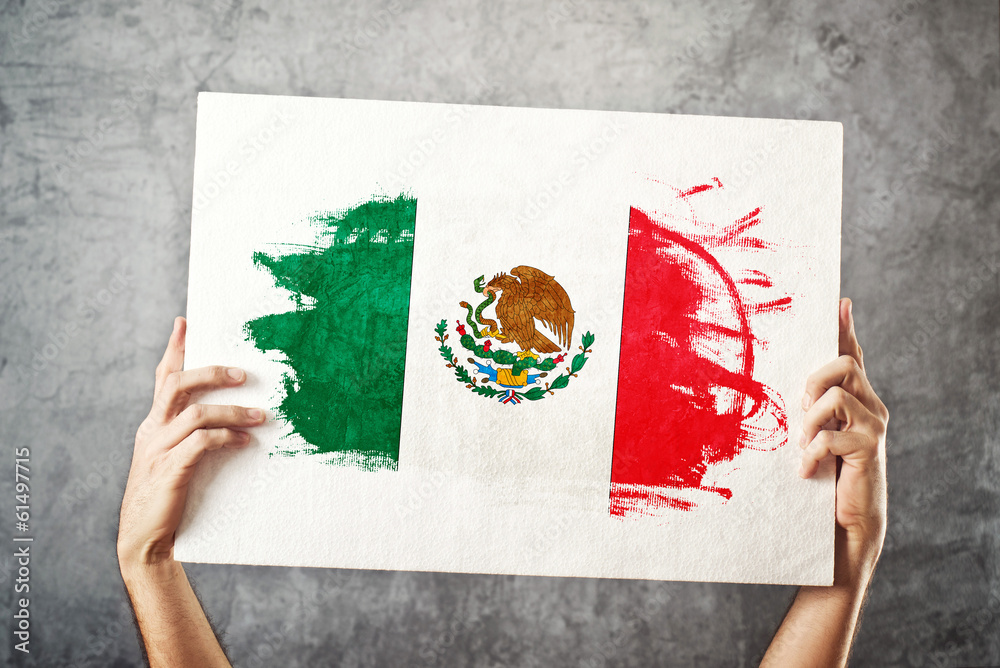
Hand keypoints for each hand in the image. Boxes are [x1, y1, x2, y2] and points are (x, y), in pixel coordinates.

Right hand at [117, 317, 264, 577]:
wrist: (146, 542)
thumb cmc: (169, 499)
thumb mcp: (176, 460)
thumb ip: (195, 437)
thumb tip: (234, 420)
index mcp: (153, 424)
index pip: (162, 378)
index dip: (174, 350)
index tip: (185, 322)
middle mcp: (152, 431)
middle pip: (177, 384)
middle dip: (211, 372)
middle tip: (243, 373)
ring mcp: (158, 450)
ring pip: (196, 413)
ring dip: (233, 411)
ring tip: (263, 415)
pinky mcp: (170, 471)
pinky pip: (201, 443)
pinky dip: (226, 437)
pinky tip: (246, 441)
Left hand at [799, 298, 888, 582]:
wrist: (847, 524)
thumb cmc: (825, 478)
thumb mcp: (813, 438)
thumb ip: (807, 412)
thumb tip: (784, 390)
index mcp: (857, 400)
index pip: (853, 356)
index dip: (846, 330)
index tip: (839, 303)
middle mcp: (872, 407)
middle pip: (845, 365)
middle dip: (813, 381)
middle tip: (800, 410)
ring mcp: (873, 427)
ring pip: (836, 396)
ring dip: (809, 420)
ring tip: (802, 445)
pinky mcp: (868, 449)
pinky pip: (831, 435)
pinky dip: (812, 452)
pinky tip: (806, 470)